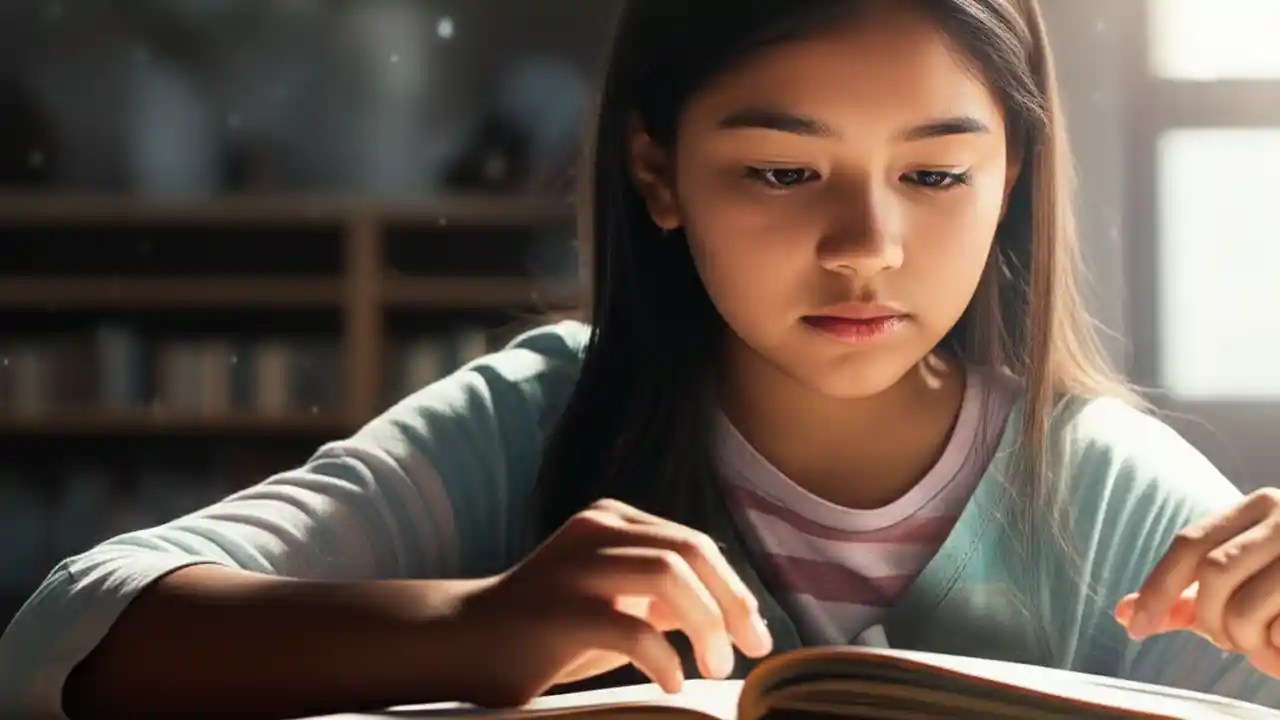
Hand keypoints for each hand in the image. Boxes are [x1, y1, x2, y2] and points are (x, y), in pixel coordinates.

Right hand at [453, 498, 772, 706]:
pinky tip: (670, 682)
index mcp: (611, 521)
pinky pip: (629, 628)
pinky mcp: (557, 611)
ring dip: (705, 625)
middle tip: (749, 650)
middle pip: (689, 550)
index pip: (694, 544)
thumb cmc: (549, 630)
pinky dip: (662, 658)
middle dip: (731, 602)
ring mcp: (574, 567)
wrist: (463, 644)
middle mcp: (595, 531)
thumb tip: (736, 614)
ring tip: (712, 667)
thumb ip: (665, 599)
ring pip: (667, 576)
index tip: (756, 635)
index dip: (734, 588)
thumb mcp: (615, 603)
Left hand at [1114, 488, 1279, 677]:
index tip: (1135, 629)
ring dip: (1243, 641)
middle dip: (1209, 619)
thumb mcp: (1245, 576)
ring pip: (1246, 608)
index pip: (1189, 543)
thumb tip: (1125, 613)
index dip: (1156, 589)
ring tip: (1260, 644)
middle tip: (1225, 638)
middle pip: (1213, 574)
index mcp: (1259, 507)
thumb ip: (1188, 593)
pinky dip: (1275, 651)